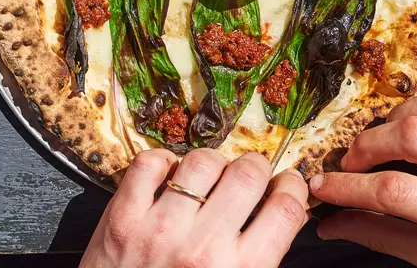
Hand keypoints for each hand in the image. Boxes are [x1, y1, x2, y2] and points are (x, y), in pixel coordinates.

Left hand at [81, 149, 310, 267]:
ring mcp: (161, 228)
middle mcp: (203, 247)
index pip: (284, 211)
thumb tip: (285, 212)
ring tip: (212, 174)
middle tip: (252, 172)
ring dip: (213, 162)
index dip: (292, 188)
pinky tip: (169, 173)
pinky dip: (162, 160)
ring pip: (200, 163)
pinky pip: (148, 165)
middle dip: (256, 167)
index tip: (287, 182)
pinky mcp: (124, 217)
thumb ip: (262, 256)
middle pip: (246, 176)